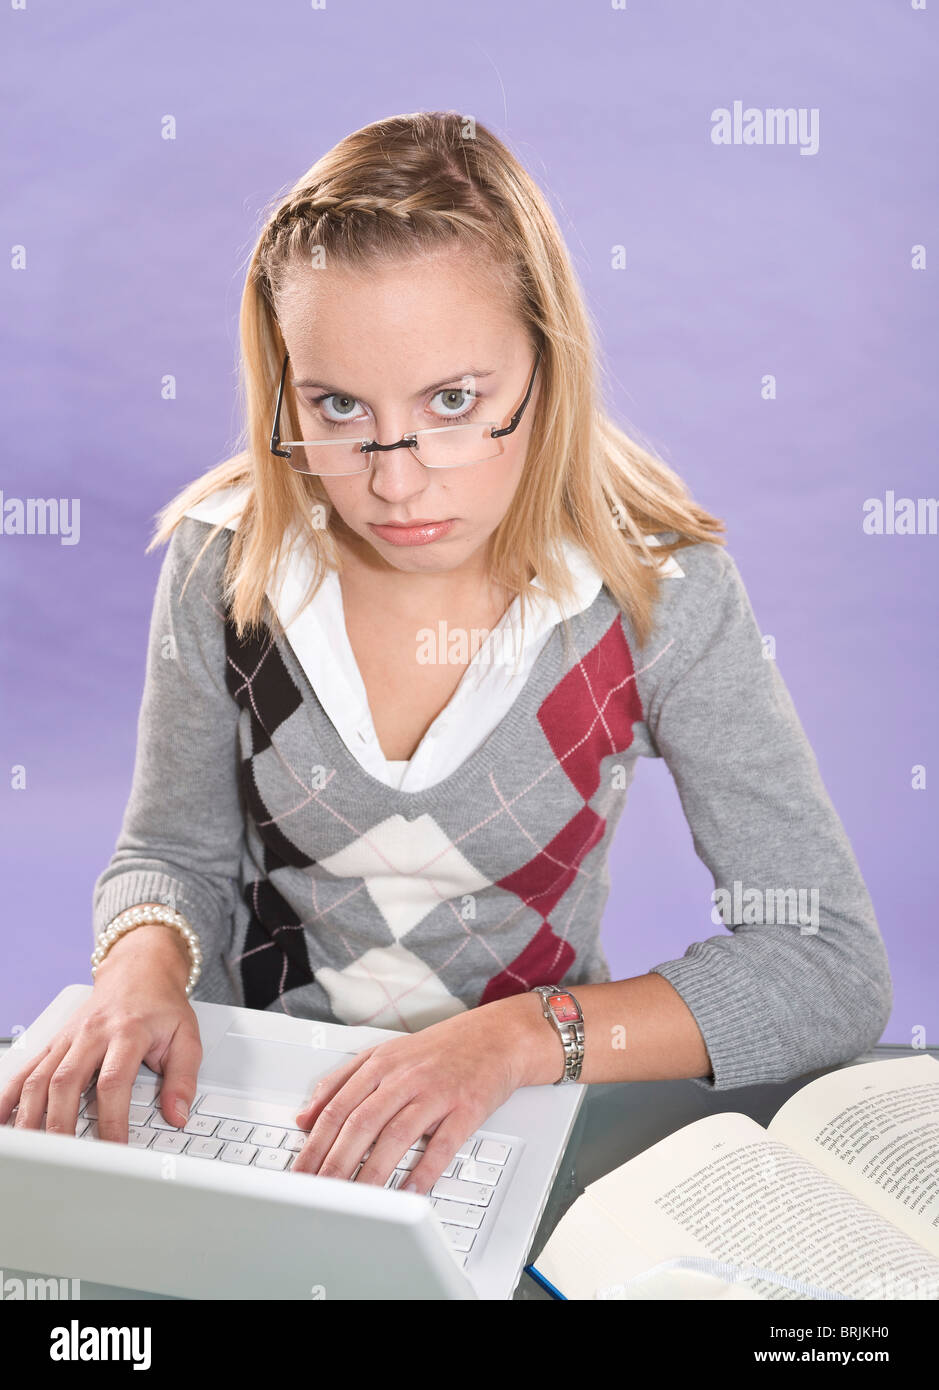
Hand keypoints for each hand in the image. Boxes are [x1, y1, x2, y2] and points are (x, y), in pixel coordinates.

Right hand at [0, 922, 201, 1143]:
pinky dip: (11, 1095)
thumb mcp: (187, 1036)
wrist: (140, 970)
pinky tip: (3, 1118)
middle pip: (67, 1081)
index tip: (114, 1147)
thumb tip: (178, 1115)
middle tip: (65, 1156)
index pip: (114, 1081)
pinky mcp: (55, 1040)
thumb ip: (184, 1077)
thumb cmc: (161, 1005)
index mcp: (128, 1032)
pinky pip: (28, 1068)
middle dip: (61, 1123)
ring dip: (32, 1114)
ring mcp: (69, 1037)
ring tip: (32, 1147)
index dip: (112, 1118)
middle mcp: (93, 1033)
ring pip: (41, 1077)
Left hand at [289, 999, 536, 1194]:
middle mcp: (405, 1076)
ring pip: (396, 1135)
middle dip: (336, 1162)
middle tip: (319, 1193)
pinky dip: (424, 1171)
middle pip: (361, 1123)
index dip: (315, 1143)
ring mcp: (436, 1092)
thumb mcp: (385, 1054)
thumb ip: (341, 1082)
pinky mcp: (466, 1108)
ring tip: (357, 1202)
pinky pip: (442, 1145)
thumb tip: (304, 1117)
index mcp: (380, 1063)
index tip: (300, 1173)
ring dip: (373, 1172)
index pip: (338, 1107)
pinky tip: (410, 1192)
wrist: (496, 1036)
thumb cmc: (440, 1050)